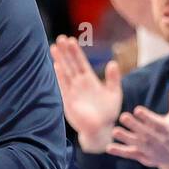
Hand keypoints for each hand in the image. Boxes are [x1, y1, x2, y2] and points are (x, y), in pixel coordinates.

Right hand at [50, 36, 121, 152]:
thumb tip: (113, 63)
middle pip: (71, 64)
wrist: (101, 130)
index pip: (81, 63)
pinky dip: (60, 76)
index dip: (76, 52)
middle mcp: (79, 84)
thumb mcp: (114, 94)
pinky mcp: (69, 101)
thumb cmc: (108, 113)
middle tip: (60, 38)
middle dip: (65, 52)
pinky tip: (56, 65)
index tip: (71, 40)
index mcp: (90, 81)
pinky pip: (64, 86)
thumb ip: (113, 79)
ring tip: (53, 47)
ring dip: (60, 60)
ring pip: (65, 72)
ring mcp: (73, 92)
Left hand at [108, 85, 168, 168]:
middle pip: (143, 131)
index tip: (137, 110)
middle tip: (122, 116)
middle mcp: (155, 138)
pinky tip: (108, 148)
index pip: (154, 121)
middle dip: (133, 125)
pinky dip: (119, 151)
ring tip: (115, 131)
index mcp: (163, 128)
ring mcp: (147, 148)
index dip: (146, 116)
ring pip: (135, 142)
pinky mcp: (141, 156)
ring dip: (125, 137)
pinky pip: (129, 154)